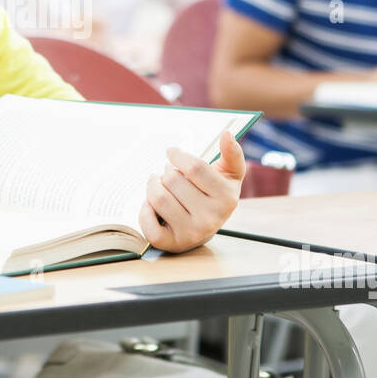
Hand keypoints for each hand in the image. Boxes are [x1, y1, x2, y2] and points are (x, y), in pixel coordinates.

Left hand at [138, 131, 244, 252]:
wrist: (207, 225)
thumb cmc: (214, 193)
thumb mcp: (229, 174)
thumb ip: (231, 153)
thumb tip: (227, 134)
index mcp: (227, 198)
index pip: (195, 167)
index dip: (178, 155)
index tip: (171, 151)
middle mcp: (211, 219)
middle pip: (173, 181)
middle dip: (166, 171)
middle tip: (168, 172)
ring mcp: (192, 233)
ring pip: (159, 199)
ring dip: (153, 186)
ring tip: (158, 184)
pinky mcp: (172, 244)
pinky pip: (149, 224)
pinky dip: (145, 210)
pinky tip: (151, 204)